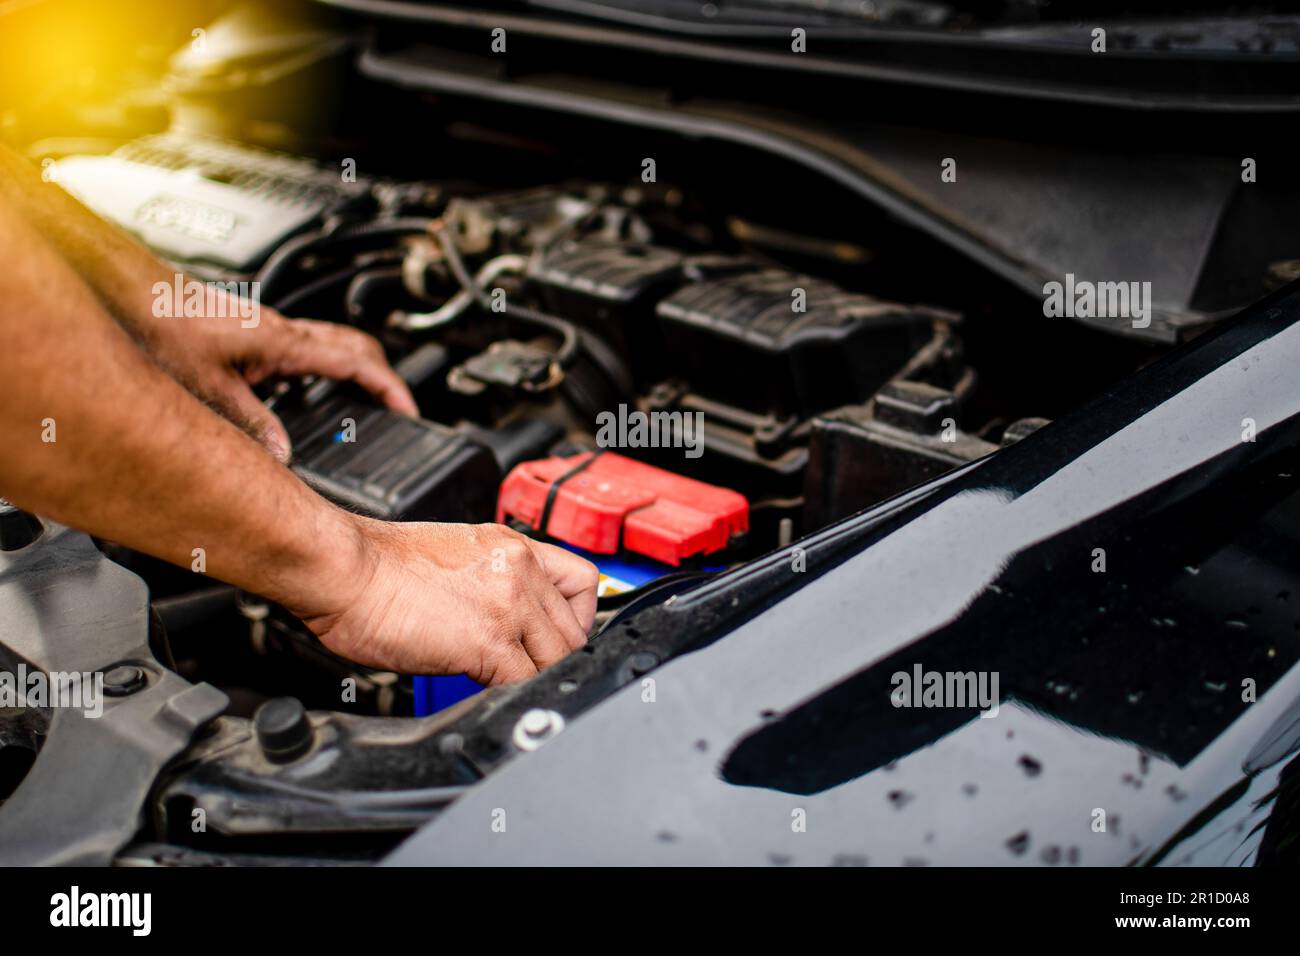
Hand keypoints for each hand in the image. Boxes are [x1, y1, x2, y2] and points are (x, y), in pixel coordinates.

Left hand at [135, 288, 415, 460]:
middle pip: (356, 346)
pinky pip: (306, 347)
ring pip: (333, 343)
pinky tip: (306, 392)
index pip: (357, 361)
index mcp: (283, 342)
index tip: (408, 410)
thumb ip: (252, 423)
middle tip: (396, 408)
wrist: (132, 294)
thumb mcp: (209, 387)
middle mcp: (283, 330)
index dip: (389, 387)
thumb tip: (283, 454)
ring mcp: (271, 328)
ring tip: (364, 403)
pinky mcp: (255, 331)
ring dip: (355, 370)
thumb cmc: (161, 325)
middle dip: (383, 377)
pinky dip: (323, 368)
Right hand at [296, 518, 599, 682]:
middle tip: (528, 670)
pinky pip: (525, 680)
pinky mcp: (489, 640)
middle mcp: (519, 569)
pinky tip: (490, 690)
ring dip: (536, 677)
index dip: (577, 618)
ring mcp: (508, 604)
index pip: (582, 582)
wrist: (346, 570)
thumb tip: (501, 616)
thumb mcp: (454, 555)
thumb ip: (491, 580)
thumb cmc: (378, 566)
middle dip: (556, 656)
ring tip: (506, 682)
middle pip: (574, 629)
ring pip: (558, 657)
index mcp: (511, 547)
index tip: (562, 637)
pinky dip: (514, 694)